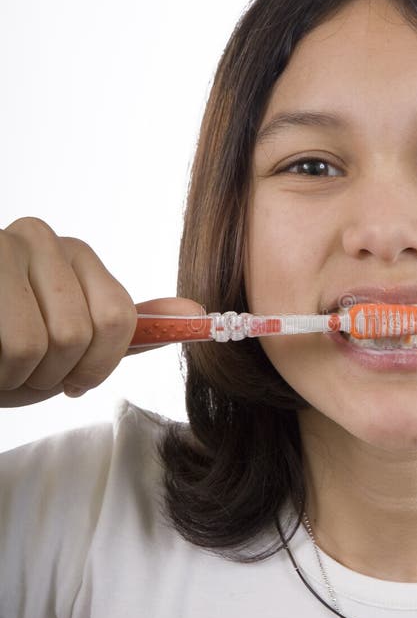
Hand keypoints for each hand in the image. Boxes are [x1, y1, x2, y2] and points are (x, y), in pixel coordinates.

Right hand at [0, 217, 204, 406]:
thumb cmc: (8, 349)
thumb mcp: (73, 343)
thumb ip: (129, 331)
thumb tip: (197, 313)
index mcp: (75, 254)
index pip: (119, 319)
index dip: (98, 366)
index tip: (72, 380)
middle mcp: (38, 237)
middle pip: (79, 334)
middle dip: (51, 377)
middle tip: (23, 372)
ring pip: (39, 343)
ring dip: (18, 379)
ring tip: (0, 365)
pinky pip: (8, 347)